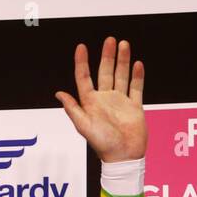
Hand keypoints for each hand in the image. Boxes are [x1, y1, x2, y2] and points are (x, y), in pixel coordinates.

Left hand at [55, 37, 146, 162]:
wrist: (123, 157)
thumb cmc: (102, 144)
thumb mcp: (84, 126)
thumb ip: (73, 109)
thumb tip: (58, 93)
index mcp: (90, 103)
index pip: (84, 78)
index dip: (81, 63)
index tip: (81, 47)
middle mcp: (105, 99)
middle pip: (105, 72)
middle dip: (107, 56)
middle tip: (109, 40)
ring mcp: (120, 102)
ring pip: (121, 76)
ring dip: (122, 61)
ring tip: (124, 44)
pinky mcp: (134, 107)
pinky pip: (136, 88)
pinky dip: (137, 76)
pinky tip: (137, 64)